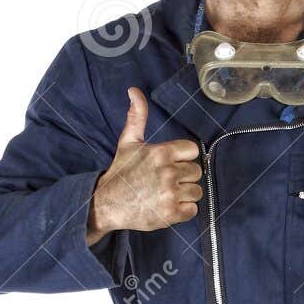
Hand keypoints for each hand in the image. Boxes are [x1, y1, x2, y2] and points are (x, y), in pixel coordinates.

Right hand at [88, 88, 201, 239]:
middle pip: (196, 172)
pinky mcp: (170, 214)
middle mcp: (167, 172)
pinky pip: (193, 210)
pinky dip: (184, 210)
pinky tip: (169, 206)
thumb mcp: (128, 142)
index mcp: (161, 153)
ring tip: (168, 194)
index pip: (192, 151)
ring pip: (197, 191)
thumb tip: (134, 90)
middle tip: (168, 181)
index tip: (172, 164)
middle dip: (184, 177)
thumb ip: (137, 116)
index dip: (184, 158)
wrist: (107, 204)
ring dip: (185, 194)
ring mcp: (170, 194)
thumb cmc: (121, 173)